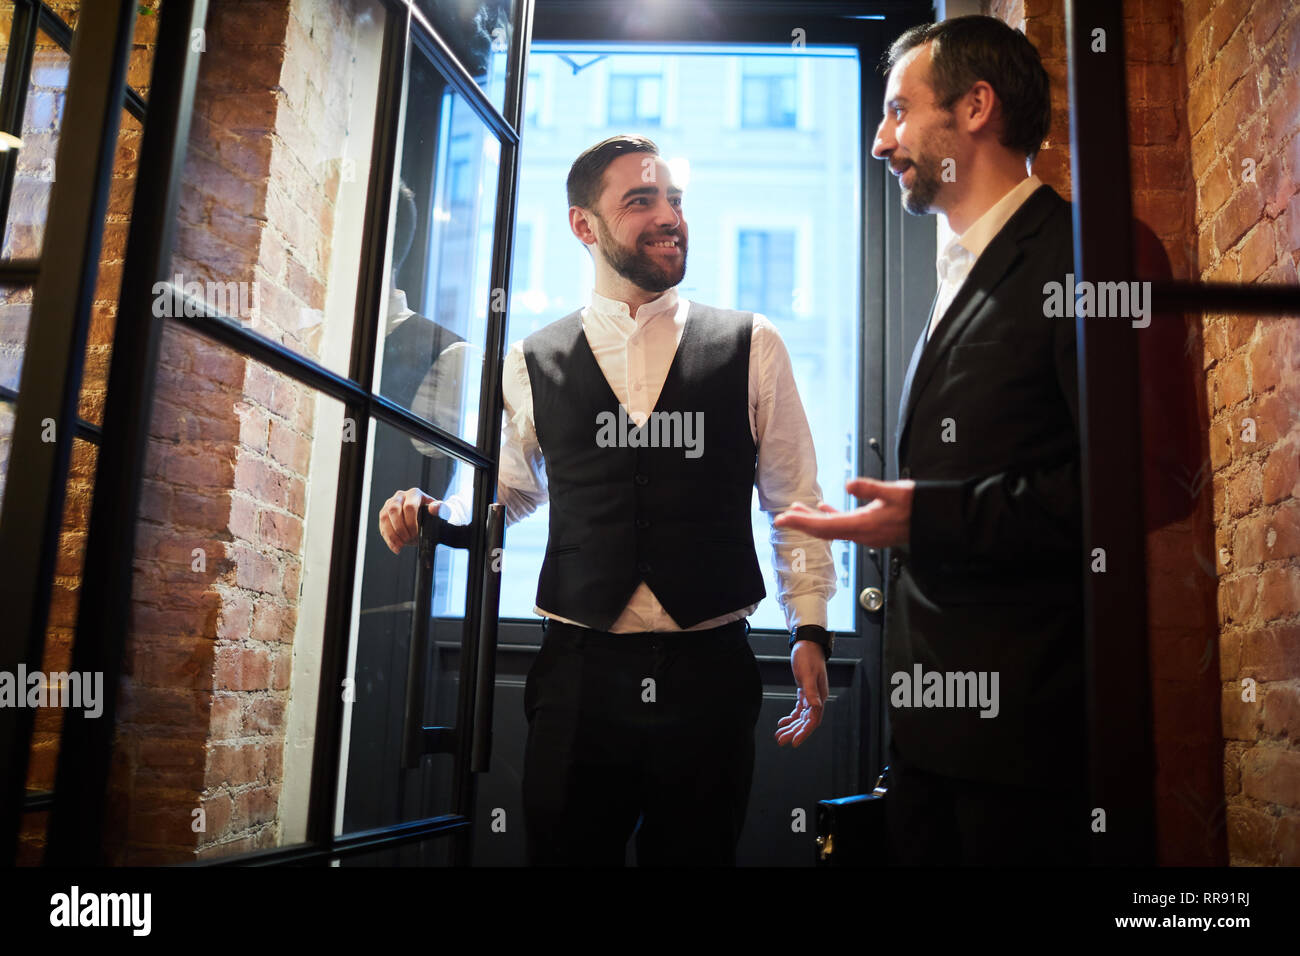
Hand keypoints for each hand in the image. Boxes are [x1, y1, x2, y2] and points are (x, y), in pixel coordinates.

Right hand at [378, 487, 440, 553]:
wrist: (431, 520)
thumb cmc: (437, 516)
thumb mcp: (444, 512)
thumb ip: (442, 510)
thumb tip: (433, 508)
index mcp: (415, 494)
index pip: (409, 506)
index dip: (411, 522)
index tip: (417, 534)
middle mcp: (400, 496)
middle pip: (394, 510)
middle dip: (400, 528)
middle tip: (409, 539)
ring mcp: (390, 504)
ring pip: (384, 517)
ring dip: (392, 534)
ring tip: (402, 545)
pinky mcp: (385, 515)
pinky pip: (382, 526)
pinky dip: (389, 539)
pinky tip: (397, 548)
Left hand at [773, 477, 914, 547]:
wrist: (935, 520)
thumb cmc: (917, 506)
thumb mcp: (894, 492)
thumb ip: (871, 488)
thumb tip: (849, 485)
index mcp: (863, 526)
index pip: (824, 527)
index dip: (801, 524)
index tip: (782, 520)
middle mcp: (862, 534)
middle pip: (824, 531)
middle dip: (802, 524)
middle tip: (781, 518)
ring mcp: (866, 535)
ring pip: (833, 529)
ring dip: (814, 521)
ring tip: (796, 511)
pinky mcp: (871, 531)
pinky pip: (845, 526)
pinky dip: (831, 518)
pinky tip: (825, 509)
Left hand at [774, 641, 828, 747]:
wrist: (807, 642)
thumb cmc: (808, 656)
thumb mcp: (807, 674)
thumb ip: (810, 691)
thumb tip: (814, 706)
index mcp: (819, 696)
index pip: (813, 720)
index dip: (804, 732)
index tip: (794, 742)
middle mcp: (817, 698)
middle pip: (806, 721)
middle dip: (794, 732)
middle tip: (780, 741)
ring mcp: (812, 695)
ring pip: (802, 717)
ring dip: (791, 727)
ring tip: (779, 735)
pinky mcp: (805, 690)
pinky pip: (799, 709)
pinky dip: (792, 717)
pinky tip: (782, 722)